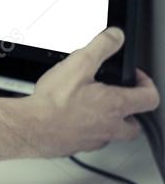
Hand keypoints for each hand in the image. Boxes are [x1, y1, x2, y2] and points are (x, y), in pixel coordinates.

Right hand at [25, 27, 158, 156]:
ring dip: (110, 124)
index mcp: (116, 105)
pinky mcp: (76, 147)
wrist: (33, 127)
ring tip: (97, 111)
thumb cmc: (55, 101)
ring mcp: (94, 140)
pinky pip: (90, 141)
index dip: (147, 85)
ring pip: (112, 135)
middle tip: (122, 100)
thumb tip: (116, 36)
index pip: (149, 98)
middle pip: (135, 125)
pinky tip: (73, 121)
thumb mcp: (79, 63)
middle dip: (132, 112)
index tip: (136, 78)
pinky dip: (87, 132)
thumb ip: (101, 46)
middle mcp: (110, 126)